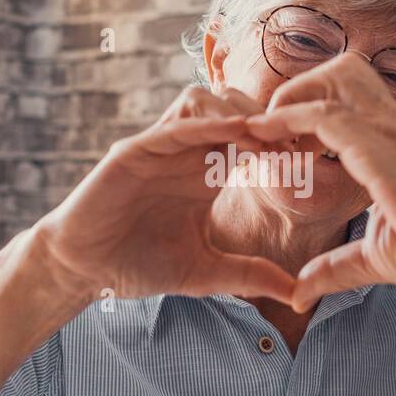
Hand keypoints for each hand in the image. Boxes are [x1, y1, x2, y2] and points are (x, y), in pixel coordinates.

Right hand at [38, 86, 296, 303]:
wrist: (84, 270)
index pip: (252, 140)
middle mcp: (185, 153)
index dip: (282, 142)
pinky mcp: (133, 151)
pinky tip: (234, 131)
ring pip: (204, 102)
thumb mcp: (206, 273)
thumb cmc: (139, 265)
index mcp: (206, 173)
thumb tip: (299, 293)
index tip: (312, 158)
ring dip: (237, 113)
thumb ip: (250, 275)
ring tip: (266, 138)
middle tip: (295, 143)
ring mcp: (159, 148)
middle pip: (235, 109)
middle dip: (268, 121)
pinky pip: (173, 126)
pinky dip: (205, 123)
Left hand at [246, 54, 395, 311]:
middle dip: (300, 91)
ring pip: (331, 81)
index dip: (309, 111)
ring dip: (289, 105)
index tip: (281, 146)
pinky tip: (270, 148)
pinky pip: (324, 115)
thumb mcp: (375, 258)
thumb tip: (299, 294)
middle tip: (273, 135)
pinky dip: (289, 123)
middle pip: (341, 70)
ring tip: (262, 139)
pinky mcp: (381, 150)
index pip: (349, 97)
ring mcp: (390, 132)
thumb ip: (335, 267)